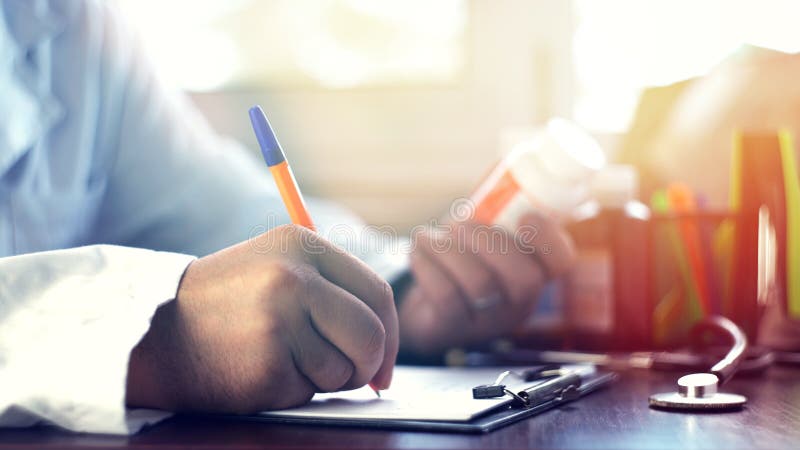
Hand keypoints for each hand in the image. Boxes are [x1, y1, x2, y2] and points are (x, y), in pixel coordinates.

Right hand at [126, 225, 397, 413]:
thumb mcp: (274, 267)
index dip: (390, 332)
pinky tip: (260, 372)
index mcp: (301, 244)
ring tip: (283, 362)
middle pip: (372, 333)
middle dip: (373, 365)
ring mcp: (279, 320)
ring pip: (345, 369)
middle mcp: (293, 277)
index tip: (383, 360)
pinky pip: (310, 392)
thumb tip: (385, 338)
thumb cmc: (222, 306)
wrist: (151, 333)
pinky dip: (295, 392)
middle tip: (359, 380)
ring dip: (326, 379)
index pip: (377, 291)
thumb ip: (331, 289)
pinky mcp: (266, 364)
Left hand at [398, 213, 574, 354]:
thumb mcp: (483, 242)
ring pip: (480, 284)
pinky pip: (446, 295)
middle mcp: (517, 304)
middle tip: (458, 226)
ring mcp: (487, 321)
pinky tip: (418, 252)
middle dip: (489, 241)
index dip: (548, 236)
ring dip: (450, 249)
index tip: (525, 216)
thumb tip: (497, 175)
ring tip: (427, 236)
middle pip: (523, 278)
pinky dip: (428, 265)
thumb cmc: (460, 264)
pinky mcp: (453, 328)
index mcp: (533, 275)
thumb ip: (494, 216)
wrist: (426, 312)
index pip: (560, 262)